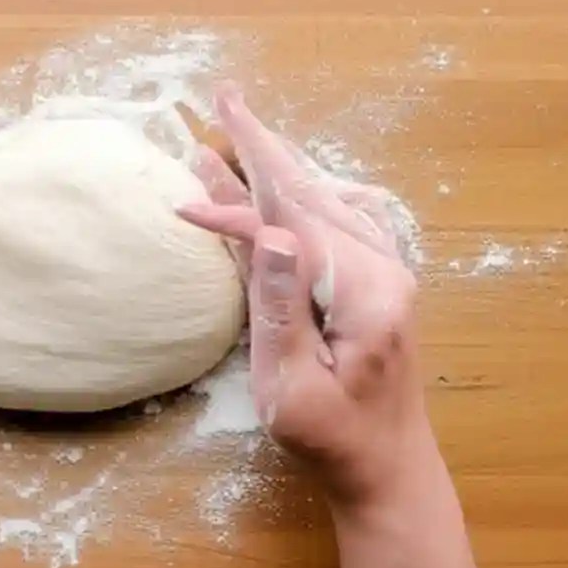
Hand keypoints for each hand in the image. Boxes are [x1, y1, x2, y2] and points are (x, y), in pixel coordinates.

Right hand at [179, 82, 431, 508]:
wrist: (386, 470)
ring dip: (279, 165)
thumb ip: (281, 308)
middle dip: (262, 147)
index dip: (232, 213)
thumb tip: (270, 234)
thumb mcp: (292, 386)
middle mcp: (383, 268)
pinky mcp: (376, 282)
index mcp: (366, 290)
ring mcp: (385, 271)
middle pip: (311, 192)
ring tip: (240, 130)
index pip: (288, 227)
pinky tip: (290, 178)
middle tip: (225, 97)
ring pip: (324, 199)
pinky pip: (338, 217)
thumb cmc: (332, 439)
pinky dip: (304, 191)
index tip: (181, 204)